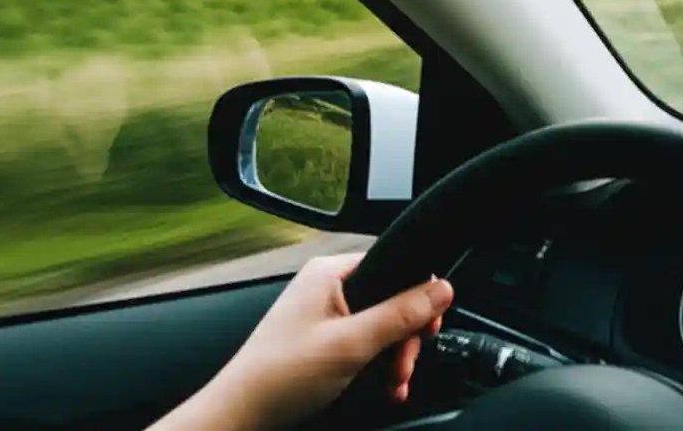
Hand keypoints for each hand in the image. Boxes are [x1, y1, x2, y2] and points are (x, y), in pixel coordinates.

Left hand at [150, 253, 453, 430]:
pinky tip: (384, 387)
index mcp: (331, 273)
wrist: (241, 416)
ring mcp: (326, 314)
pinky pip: (366, 343)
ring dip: (394, 358)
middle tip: (402, 368)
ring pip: (383, 327)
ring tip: (392, 385)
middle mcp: (328, 287)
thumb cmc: (279, 377)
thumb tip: (441, 288)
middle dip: (406, 340)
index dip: (419, 298)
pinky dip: (379, 366)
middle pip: (394, 301)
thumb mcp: (351, 344)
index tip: (428, 328)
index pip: (396, 266)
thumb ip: (400, 314)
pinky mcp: (325, 339)